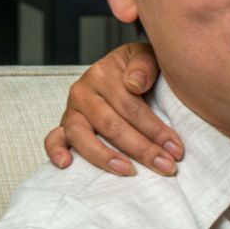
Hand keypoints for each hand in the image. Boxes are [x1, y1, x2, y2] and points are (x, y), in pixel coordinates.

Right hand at [44, 42, 182, 175]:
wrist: (121, 70)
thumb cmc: (140, 70)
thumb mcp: (147, 57)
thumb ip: (144, 65)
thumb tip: (134, 84)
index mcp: (104, 74)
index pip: (131, 106)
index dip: (155, 130)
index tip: (176, 149)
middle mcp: (84, 92)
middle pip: (112, 125)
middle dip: (142, 149)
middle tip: (165, 166)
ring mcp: (72, 110)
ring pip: (82, 135)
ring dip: (105, 156)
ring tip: (128, 171)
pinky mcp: (65, 125)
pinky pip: (54, 138)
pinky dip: (56, 151)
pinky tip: (67, 165)